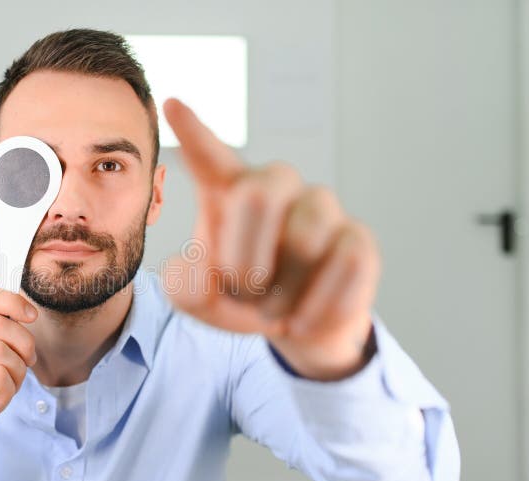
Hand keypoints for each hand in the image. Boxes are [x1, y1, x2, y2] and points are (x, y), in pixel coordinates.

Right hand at [0, 288, 37, 480]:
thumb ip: (3, 333)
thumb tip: (28, 312)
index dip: (13, 302)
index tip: (32, 316)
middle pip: (0, 324)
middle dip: (24, 346)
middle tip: (26, 363)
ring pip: (2, 352)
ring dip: (16, 373)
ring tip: (6, 385)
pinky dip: (6, 390)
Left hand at [162, 98, 380, 380]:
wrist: (297, 327)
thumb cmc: (244, 300)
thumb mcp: (200, 300)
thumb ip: (185, 284)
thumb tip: (205, 264)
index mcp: (232, 193)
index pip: (212, 156)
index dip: (194, 133)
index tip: (171, 105)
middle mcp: (278, 189)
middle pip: (257, 195)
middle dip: (243, 256)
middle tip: (241, 292)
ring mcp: (321, 209)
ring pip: (304, 238)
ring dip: (281, 291)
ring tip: (273, 310)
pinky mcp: (358, 239)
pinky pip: (345, 263)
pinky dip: (317, 305)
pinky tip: (302, 320)